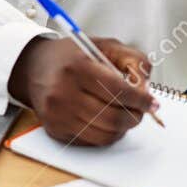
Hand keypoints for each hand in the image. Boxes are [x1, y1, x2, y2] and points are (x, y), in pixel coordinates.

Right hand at [10, 36, 157, 146]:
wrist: (33, 68)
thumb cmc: (73, 56)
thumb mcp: (104, 45)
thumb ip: (132, 60)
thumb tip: (146, 88)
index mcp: (77, 67)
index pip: (118, 91)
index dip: (141, 100)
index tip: (152, 102)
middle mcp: (63, 92)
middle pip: (113, 117)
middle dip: (135, 116)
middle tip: (142, 111)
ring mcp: (58, 114)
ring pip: (105, 134)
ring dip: (123, 128)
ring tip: (126, 115)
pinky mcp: (55, 130)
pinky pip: (91, 141)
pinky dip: (106, 134)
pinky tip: (108, 121)